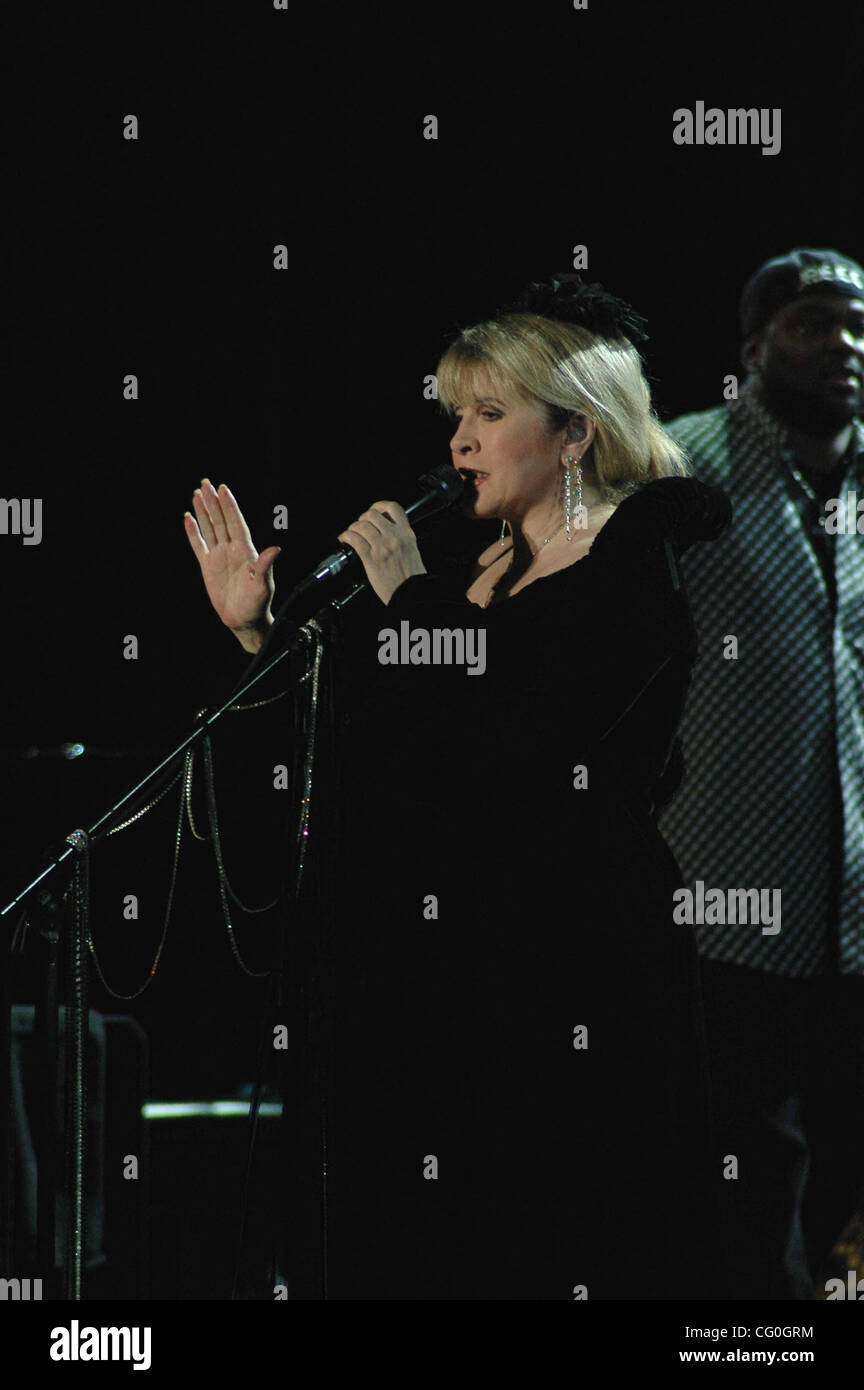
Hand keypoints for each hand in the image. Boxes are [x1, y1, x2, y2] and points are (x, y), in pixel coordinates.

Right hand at [184, 478, 280, 635]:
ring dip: (203, 512)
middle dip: (214, 502)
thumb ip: (265, 566)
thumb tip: (275, 549)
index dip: (229, 506)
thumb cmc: (257, 604)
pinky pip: (199, 545)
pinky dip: (193, 532)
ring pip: (210, 528)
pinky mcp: (208, 566)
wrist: (244, 620)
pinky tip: (188, 518)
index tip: (223, 489)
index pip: (236, 523)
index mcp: (245, 551)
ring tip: (197, 494)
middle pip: (221, 521)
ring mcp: (219, 556)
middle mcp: (232, 549)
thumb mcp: (263, 586)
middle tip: (206, 483)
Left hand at [336, 501, 425, 604]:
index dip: (380, 506)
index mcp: (406, 534)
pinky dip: (346, 536)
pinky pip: (355, 540)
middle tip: (361, 525)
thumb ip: (401, 538)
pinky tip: (344, 539)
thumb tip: (386, 530)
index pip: (393, 508)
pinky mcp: (371, 558)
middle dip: (363, 518)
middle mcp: (394, 537)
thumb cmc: (412, 576)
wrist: (411, 593)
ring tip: (351, 532)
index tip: (375, 510)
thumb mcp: (412, 550)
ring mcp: (382, 547)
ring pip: (361, 525)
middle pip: (372, 515)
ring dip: (353, 527)